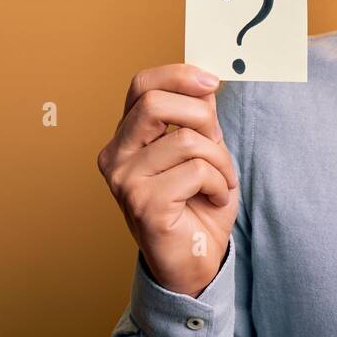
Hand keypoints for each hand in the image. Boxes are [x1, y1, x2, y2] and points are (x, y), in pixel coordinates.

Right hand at [96, 63, 239, 295]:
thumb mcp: (203, 151)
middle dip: (201, 116)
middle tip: (218, 140)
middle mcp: (116, 156)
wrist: (195, 260)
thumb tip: (204, 79)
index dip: (177, 75)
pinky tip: (213, 199)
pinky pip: (196, 171)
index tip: (212, 82)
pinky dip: (218, 183)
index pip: (141, 86)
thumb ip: (198, 117)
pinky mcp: (144, 204)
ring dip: (219, 160)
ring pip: (185, 140)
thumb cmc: (198, 205)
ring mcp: (125, 181)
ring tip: (221, 181)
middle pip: (154, 103)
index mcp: (126, 138)